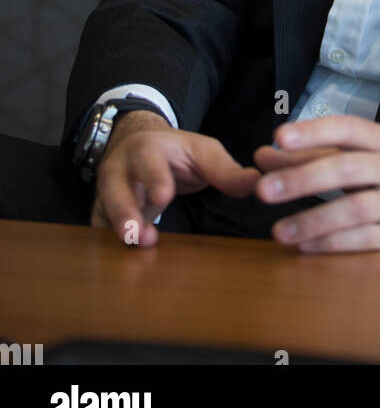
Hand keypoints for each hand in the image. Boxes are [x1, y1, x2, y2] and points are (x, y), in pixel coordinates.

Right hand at [90, 111, 260, 246]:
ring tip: (134, 249)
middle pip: (115, 189)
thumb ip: (225, 170)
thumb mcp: (202, 152)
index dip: (155, 179)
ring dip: (115, 232)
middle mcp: (121, 169)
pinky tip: (117, 264)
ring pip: (102, 211)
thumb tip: (257, 183)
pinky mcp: (101, 212)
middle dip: (125, 212)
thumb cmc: (175, 152)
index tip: (163, 197)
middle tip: (139, 237)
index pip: (149, 162)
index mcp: (148, 149)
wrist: (137, 143)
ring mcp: (106, 191)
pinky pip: (96, 229)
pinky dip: (104, 246)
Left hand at [253, 115, 379, 254]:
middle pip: (348, 169)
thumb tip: (263, 156)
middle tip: (264, 190)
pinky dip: (333, 244)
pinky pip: (366, 241)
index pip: (348, 129)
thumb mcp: (365, 156)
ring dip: (314, 220)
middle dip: (304, 178)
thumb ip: (314, 155)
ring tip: (278, 231)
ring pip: (357, 209)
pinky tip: (304, 247)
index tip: (279, 136)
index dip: (314, 131)